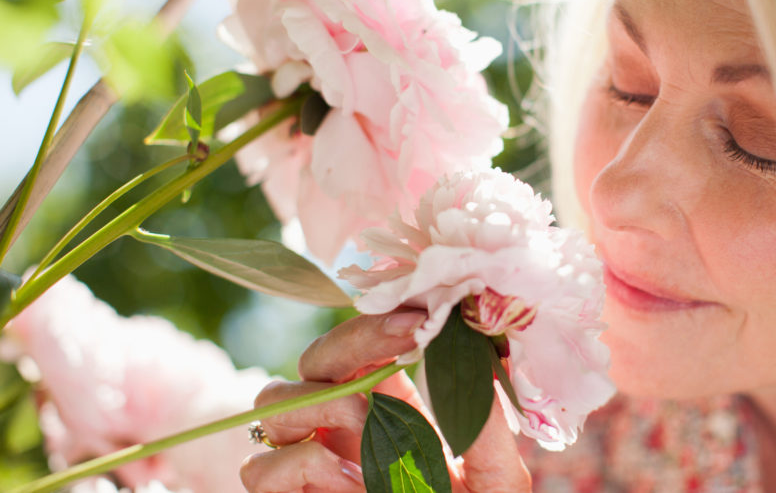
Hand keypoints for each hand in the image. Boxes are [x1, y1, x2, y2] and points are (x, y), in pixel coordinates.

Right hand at [239, 309, 531, 492]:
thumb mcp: (495, 478)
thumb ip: (488, 427)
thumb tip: (478, 360)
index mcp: (389, 409)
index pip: (366, 345)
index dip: (382, 323)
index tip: (420, 316)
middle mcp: (341, 428)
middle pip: (314, 359)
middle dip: (352, 342)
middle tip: (405, 345)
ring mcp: (308, 463)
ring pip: (272, 401)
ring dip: (323, 403)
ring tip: (372, 429)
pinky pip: (263, 465)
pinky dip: (303, 465)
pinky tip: (351, 485)